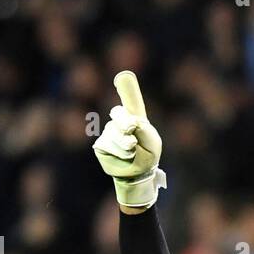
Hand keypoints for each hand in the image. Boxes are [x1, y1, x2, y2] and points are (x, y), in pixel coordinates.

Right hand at [92, 71, 166, 210]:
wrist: (137, 176)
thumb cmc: (147, 158)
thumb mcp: (152, 144)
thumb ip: (144, 131)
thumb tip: (130, 122)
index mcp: (135, 119)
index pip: (131, 101)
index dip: (127, 89)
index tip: (123, 77)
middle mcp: (120, 122)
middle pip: (119, 114)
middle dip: (125, 124)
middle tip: (132, 137)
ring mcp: (109, 132)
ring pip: (114, 134)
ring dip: (125, 146)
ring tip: (132, 154)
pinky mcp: (101, 145)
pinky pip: (107, 145)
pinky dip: (118, 153)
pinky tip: (123, 157)